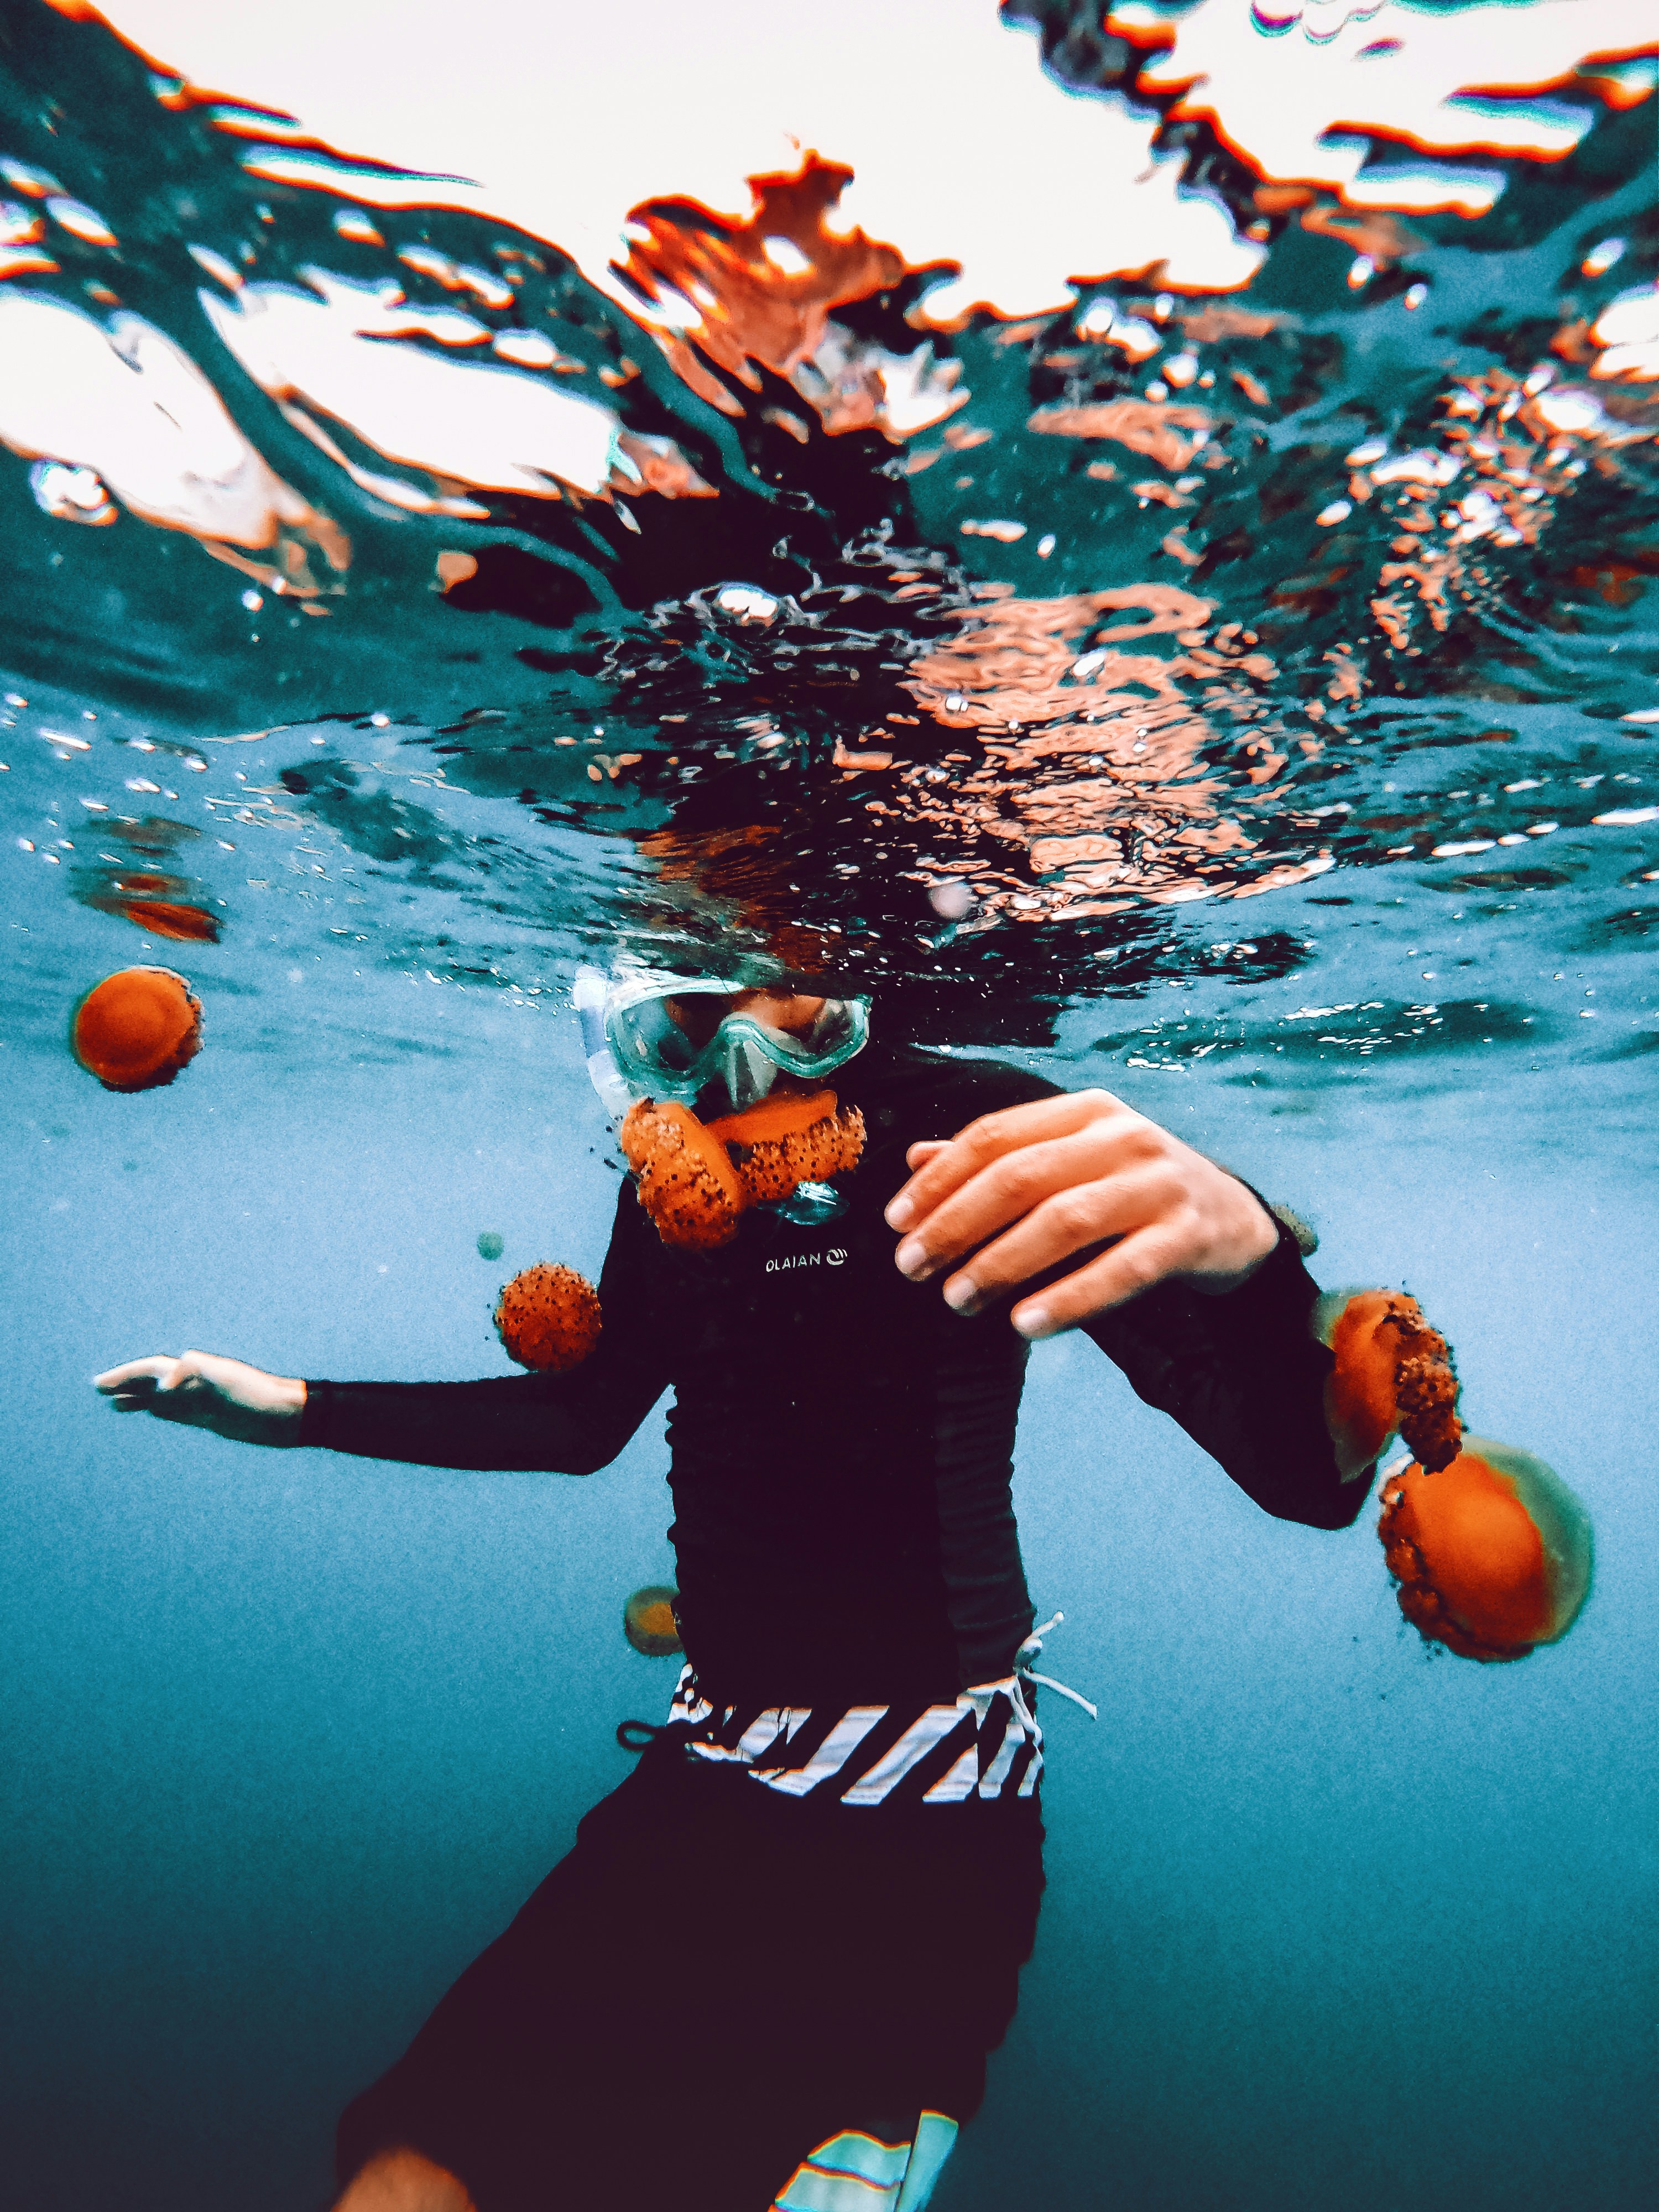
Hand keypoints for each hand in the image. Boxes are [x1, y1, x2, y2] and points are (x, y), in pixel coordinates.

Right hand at [93, 1351, 305, 1445]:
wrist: (287, 1416)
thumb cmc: (260, 1396)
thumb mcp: (227, 1383)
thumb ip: (195, 1376)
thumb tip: (163, 1385)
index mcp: (196, 1370)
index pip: (154, 1369)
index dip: (128, 1375)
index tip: (103, 1386)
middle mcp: (195, 1383)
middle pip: (153, 1380)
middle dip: (126, 1383)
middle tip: (97, 1388)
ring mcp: (201, 1400)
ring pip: (161, 1397)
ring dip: (138, 1398)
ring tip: (114, 1404)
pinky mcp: (210, 1417)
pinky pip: (177, 1412)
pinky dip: (160, 1410)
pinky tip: (149, 1412)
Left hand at [884, 1088, 1279, 1338]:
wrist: (1232, 1219)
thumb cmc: (1130, 1191)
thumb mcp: (1069, 1162)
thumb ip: (998, 1158)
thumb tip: (915, 1159)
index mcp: (1084, 1111)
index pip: (994, 1136)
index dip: (938, 1180)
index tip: (896, 1222)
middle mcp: (1123, 1136)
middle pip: (1021, 1177)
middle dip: (955, 1224)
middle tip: (912, 1268)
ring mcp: (1159, 1183)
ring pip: (1064, 1221)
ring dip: (1001, 1263)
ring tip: (957, 1299)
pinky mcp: (1188, 1235)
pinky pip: (1120, 1270)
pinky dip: (1069, 1299)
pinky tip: (1026, 1324)